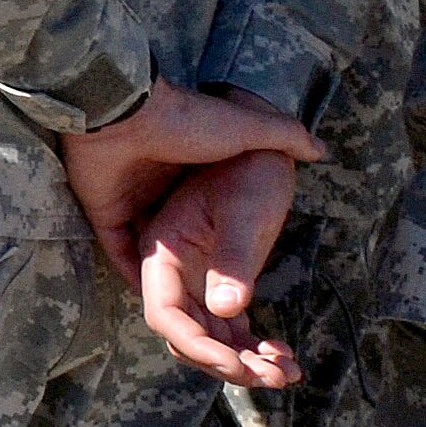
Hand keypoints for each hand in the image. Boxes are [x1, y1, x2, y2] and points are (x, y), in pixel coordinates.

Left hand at [56, 82, 320, 297]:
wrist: (135, 104)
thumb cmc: (192, 118)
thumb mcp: (246, 131)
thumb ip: (282, 135)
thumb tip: (319, 148)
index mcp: (200, 185)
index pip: (218, 233)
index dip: (232, 263)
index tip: (249, 289)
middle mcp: (167, 199)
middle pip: (184, 253)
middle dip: (202, 287)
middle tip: (221, 321)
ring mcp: (134, 205)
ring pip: (151, 259)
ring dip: (169, 289)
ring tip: (192, 323)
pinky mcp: (106, 210)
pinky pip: (117, 250)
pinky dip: (131, 274)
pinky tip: (155, 304)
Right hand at [133, 150, 306, 388]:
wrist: (262, 152)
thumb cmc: (248, 171)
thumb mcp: (242, 211)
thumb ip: (232, 259)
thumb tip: (227, 310)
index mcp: (163, 253)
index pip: (165, 314)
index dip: (197, 346)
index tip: (236, 365)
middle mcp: (173, 273)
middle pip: (187, 335)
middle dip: (227, 363)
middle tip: (274, 376)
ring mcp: (196, 282)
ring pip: (211, 338)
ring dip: (245, 361)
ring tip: (289, 372)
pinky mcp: (222, 285)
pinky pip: (230, 329)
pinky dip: (254, 347)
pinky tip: (285, 356)